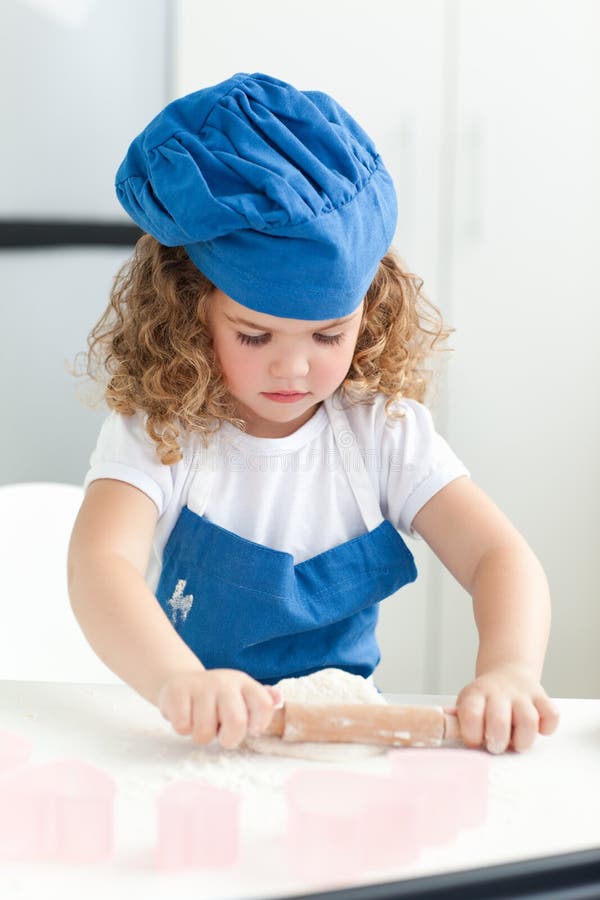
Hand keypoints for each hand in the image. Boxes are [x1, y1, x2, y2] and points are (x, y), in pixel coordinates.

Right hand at [157, 668, 280, 748]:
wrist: (179, 682)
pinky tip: (186, 717)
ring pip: (205, 731)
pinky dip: (183, 729)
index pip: (264, 705)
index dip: (260, 724)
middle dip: (229, 739)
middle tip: (222, 736)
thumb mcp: (240, 696)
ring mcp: (200, 686)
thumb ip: (260, 701)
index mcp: (244, 684)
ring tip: (201, 723)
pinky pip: (183, 727)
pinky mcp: (177, 692)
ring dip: (202, 736)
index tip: (251, 731)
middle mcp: (224, 682)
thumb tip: (279, 699)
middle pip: (236, 721)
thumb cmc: (215, 698)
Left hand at [446, 663, 559, 753]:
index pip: (470, 713)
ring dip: (523, 739)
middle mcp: (499, 693)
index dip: (471, 733)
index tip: (473, 741)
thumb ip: (458, 719)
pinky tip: (537, 729)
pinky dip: (547, 727)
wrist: (507, 674)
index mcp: (476, 694)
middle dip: (497, 741)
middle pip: (499, 720)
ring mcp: (522, 695)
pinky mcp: (542, 698)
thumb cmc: (484, 700)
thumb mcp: (466, 703)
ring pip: (528, 720)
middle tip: (496, 746)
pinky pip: (551, 715)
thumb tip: (444, 730)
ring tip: (516, 742)